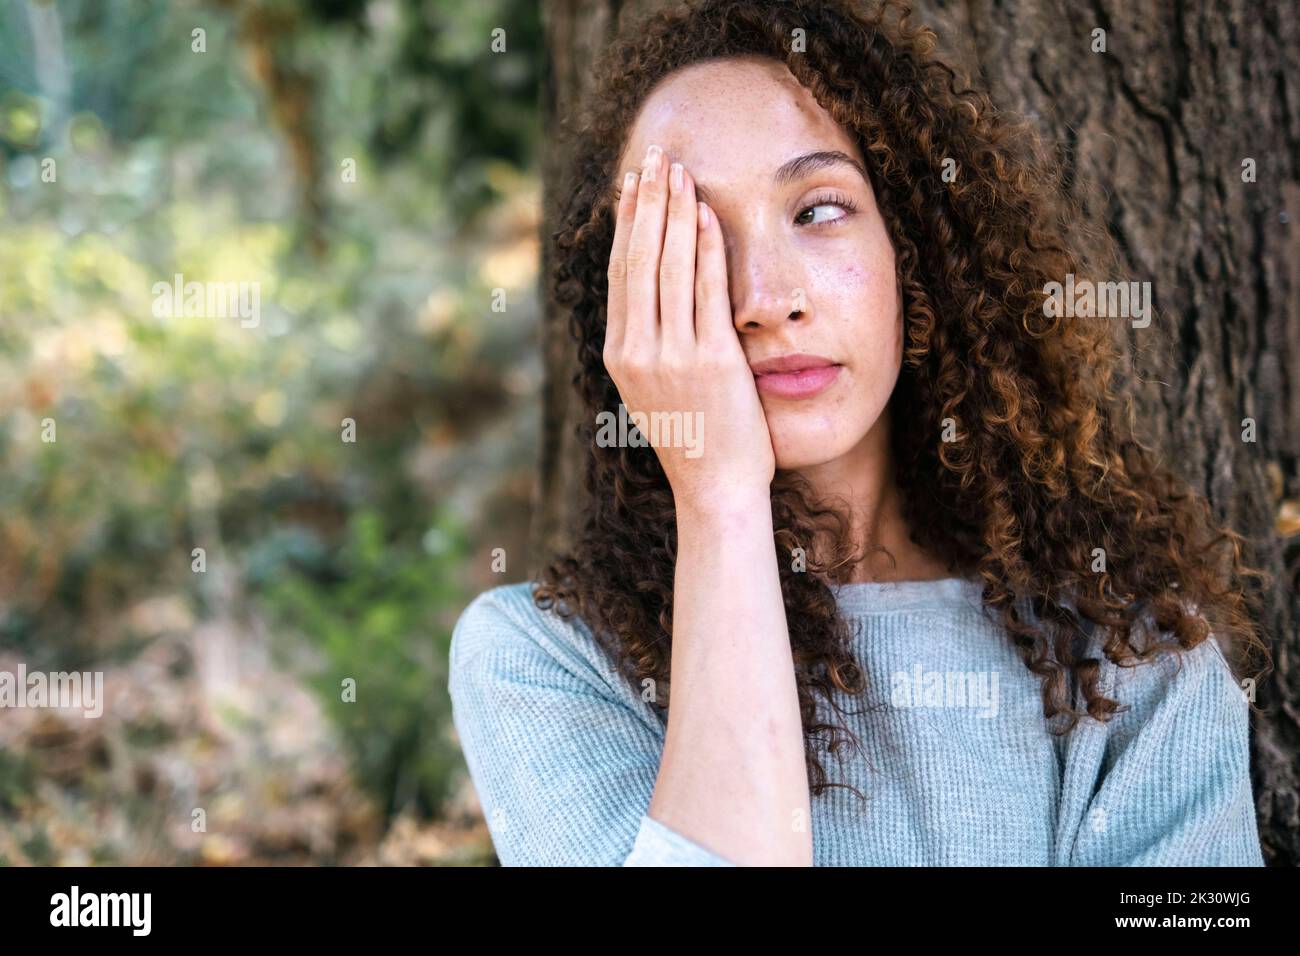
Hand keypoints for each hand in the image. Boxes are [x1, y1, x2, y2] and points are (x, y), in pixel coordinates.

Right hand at [604, 144, 774, 512]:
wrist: (715, 489)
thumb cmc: (695, 440)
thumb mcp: (655, 390)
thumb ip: (651, 344)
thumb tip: (654, 298)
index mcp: (620, 355)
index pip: (621, 273)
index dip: (627, 224)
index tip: (633, 185)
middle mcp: (638, 351)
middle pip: (639, 260)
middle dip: (647, 203)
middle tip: (655, 159)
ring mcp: (672, 355)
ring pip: (670, 266)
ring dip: (675, 212)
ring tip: (680, 171)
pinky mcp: (710, 360)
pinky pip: (707, 289)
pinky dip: (706, 246)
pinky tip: (707, 212)